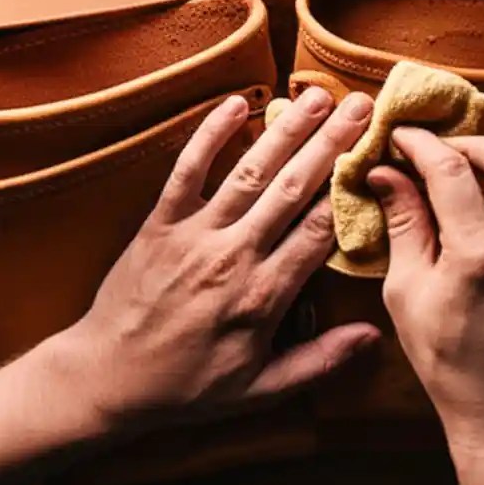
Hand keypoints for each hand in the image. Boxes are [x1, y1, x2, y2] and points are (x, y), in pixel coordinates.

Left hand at [55, 87, 379, 438]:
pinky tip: (235, 103)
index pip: (319, 231)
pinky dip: (209, 135)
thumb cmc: (186, 388)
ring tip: (316, 95)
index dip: (349, 191)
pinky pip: (186, 171)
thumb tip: (373, 336)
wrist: (107, 378)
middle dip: (330, 144)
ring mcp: (194, 235)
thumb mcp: (259, 389)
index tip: (377, 157)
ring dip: (285, 130)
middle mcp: (232, 257)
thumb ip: (319, 361)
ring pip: (249, 172)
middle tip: (361, 106)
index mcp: (263, 297)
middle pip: (292, 190)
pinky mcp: (159, 223)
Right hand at [368, 129, 483, 449]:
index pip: (451, 172)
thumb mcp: (406, 293)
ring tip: (475, 171)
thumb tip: (386, 174)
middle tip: (443, 151)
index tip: (401, 137)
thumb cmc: (445, 359)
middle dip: (474, 143)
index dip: (422, 144)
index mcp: (477, 257)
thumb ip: (403, 225)